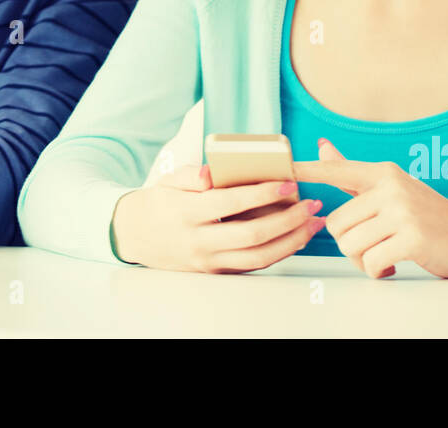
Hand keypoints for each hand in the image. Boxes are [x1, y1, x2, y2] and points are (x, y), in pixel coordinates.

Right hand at [110, 162, 324, 272]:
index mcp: (187, 213)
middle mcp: (199, 242)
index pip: (231, 203)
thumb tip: (210, 173)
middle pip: (252, 235)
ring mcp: (208, 262)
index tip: (288, 184)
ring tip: (313, 223)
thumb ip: (190, 175)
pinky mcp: (215, 273)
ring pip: (258, 258)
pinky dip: (278, 253)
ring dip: (292, 241)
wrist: (134, 236)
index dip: (262, 194)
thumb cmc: (158, 203)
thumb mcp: (168, 181)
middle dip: (289, 220)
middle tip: (311, 204)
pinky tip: (296, 238)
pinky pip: (252, 266)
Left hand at [292, 138, 447, 278]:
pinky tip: (392, 267)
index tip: (282, 167)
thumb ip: (352, 172)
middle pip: (336, 224)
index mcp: (382, 173)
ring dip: (362, 261)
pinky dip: (377, 272)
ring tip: (383, 256)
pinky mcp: (413, 238)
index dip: (307, 171)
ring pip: (350, 246)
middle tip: (372, 247)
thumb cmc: (428, 214)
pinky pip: (371, 263)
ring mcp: (403, 211)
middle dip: (348, 244)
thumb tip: (322, 147)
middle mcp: (391, 187)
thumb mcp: (391, 188)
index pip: (337, 169)